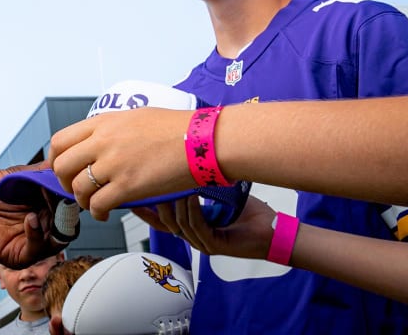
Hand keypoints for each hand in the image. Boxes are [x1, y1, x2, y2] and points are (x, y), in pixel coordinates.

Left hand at [0, 164, 68, 267]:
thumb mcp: (15, 176)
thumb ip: (38, 172)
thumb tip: (60, 161)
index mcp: (47, 207)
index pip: (71, 204)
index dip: (72, 193)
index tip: (69, 180)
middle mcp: (45, 225)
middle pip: (70, 222)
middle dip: (69, 208)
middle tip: (63, 194)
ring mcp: (34, 241)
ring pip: (60, 239)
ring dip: (58, 222)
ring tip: (48, 206)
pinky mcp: (20, 254)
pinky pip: (37, 249)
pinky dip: (37, 234)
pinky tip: (30, 219)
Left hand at [49, 107, 193, 220]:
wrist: (203, 141)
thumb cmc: (176, 129)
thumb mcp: (134, 117)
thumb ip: (110, 130)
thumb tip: (97, 142)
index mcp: (103, 123)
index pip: (61, 140)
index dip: (56, 158)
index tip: (61, 168)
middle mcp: (103, 141)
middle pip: (62, 165)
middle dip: (64, 181)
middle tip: (74, 188)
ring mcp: (114, 164)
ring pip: (78, 187)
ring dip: (82, 200)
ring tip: (93, 203)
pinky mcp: (128, 186)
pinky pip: (98, 204)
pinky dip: (97, 212)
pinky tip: (104, 213)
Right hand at [133, 195, 274, 259]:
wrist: (276, 231)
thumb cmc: (252, 215)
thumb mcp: (220, 196)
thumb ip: (201, 187)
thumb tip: (186, 162)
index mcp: (192, 228)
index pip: (160, 220)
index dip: (144, 209)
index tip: (131, 194)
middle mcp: (193, 237)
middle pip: (163, 222)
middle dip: (154, 203)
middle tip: (148, 183)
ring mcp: (202, 243)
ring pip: (177, 223)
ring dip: (174, 201)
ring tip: (173, 181)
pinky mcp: (213, 245)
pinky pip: (195, 225)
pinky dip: (190, 208)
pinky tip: (189, 193)